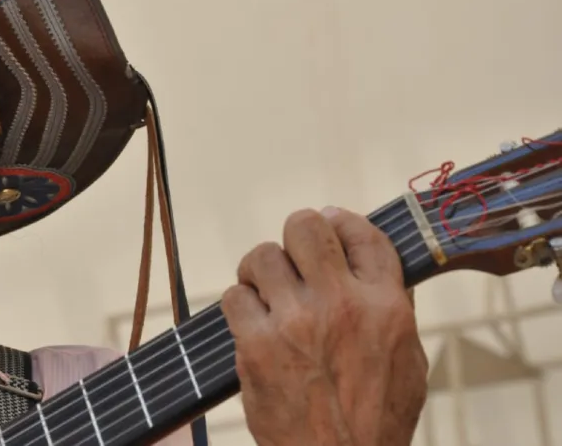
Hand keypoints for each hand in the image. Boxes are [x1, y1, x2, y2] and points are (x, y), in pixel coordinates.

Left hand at [220, 207, 427, 445]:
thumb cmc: (375, 423)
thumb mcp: (409, 364)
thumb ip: (394, 310)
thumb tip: (376, 269)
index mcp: (386, 307)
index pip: (363, 234)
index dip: (341, 221)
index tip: (329, 224)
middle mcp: (342, 306)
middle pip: (305, 227)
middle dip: (295, 237)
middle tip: (292, 260)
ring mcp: (296, 323)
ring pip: (261, 256)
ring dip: (260, 273)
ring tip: (267, 294)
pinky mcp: (256, 346)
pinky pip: (234, 296)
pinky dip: (239, 307)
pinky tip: (252, 325)